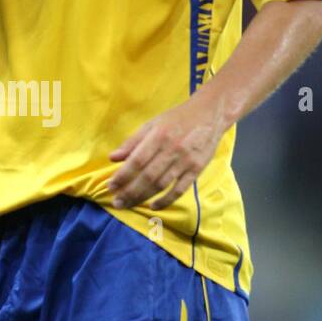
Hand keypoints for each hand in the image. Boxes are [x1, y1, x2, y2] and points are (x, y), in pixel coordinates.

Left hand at [107, 94, 229, 210]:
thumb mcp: (153, 124)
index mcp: (158, 135)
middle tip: (117, 202)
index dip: (122, 175)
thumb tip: (112, 158)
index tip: (110, 186)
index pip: (137, 161)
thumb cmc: (177, 118)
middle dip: (129, 191)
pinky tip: (154, 206)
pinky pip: (179, 189)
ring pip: (161, 184)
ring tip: (128, 204)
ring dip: (143, 197)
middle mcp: (172, 149)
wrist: (210, 114)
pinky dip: (166, 200)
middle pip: (148, 176)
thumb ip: (132, 142)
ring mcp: (186, 160)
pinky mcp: (197, 169)